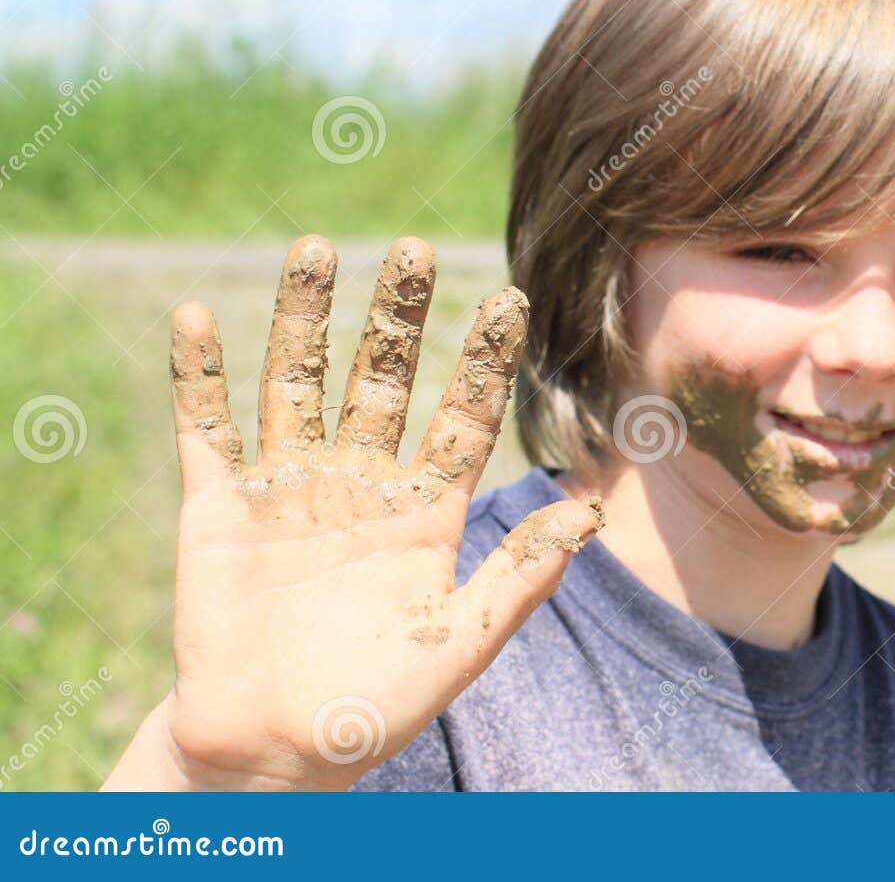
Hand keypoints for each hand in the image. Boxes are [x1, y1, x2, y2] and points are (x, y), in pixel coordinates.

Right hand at [103, 235, 599, 790]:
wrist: (277, 756)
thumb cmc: (378, 708)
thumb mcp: (459, 643)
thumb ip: (520, 576)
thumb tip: (593, 513)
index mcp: (424, 512)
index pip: (460, 418)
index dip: (481, 361)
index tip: (508, 299)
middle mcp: (359, 486)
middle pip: (379, 381)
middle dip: (394, 317)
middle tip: (411, 250)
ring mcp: (287, 490)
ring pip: (296, 385)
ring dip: (300, 320)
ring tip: (313, 249)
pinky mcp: (216, 510)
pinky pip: (206, 432)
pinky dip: (198, 377)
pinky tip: (192, 317)